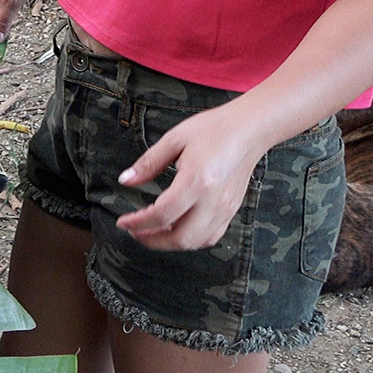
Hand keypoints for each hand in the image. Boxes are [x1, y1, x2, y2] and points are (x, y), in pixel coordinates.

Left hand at [114, 104, 264, 250]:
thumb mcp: (174, 139)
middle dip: (151, 240)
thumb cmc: (214, 129)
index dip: (138, 223)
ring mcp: (226, 208)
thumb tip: (126, 180)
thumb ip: (148, 163)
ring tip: (150, 232)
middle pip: (180, 237)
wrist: (249, 130)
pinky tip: (175, 230)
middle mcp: (213, 200)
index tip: (123, 222)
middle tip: (134, 232)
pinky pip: (210, 236)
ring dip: (169, 243)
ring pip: (196, 242)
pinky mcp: (232, 210)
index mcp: (197, 180)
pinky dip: (190, 240)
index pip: (162, 214)